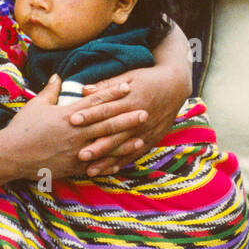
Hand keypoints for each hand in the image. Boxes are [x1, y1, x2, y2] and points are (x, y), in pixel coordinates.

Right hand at [1, 76, 145, 179]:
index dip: (113, 93)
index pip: (96, 101)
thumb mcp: (36, 105)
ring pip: (105, 146)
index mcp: (68, 115)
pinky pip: (95, 165)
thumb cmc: (22, 128)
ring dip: (125, 142)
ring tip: (141, 138)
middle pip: (107, 123)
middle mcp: (76, 132)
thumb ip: (51, 90)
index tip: (129, 86)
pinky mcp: (72, 166)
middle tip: (146, 111)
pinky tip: (122, 163)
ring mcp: (75, 151)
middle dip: (128, 117)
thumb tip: (59, 76)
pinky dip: (109, 164)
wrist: (10, 155)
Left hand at [68, 63, 191, 175]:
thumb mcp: (129, 77)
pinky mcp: (151, 138)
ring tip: (90, 170)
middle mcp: (138, 117)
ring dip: (107, 160)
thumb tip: (84, 90)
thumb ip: (106, 86)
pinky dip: (122, 162)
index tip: (72, 120)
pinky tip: (109, 171)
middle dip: (97, 145)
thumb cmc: (149, 79)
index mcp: (131, 99)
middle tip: (80, 154)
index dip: (89, 115)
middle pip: (115, 133)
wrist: (176, 86)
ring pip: (123, 148)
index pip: (107, 108)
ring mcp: (145, 130)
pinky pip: (135, 154)